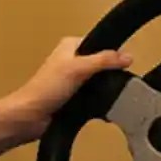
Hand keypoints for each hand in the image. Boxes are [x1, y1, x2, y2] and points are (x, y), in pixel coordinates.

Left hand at [1, 37, 131, 143]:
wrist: (30, 117)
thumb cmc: (48, 88)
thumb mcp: (78, 68)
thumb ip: (104, 61)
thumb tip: (129, 57)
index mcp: (70, 46)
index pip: (99, 43)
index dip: (112, 52)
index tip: (126, 65)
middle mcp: (72, 60)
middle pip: (101, 63)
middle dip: (111, 73)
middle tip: (124, 83)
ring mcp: (72, 80)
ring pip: (98, 81)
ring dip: (106, 89)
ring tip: (118, 96)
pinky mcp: (73, 97)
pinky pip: (93, 96)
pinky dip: (100, 101)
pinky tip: (108, 108)